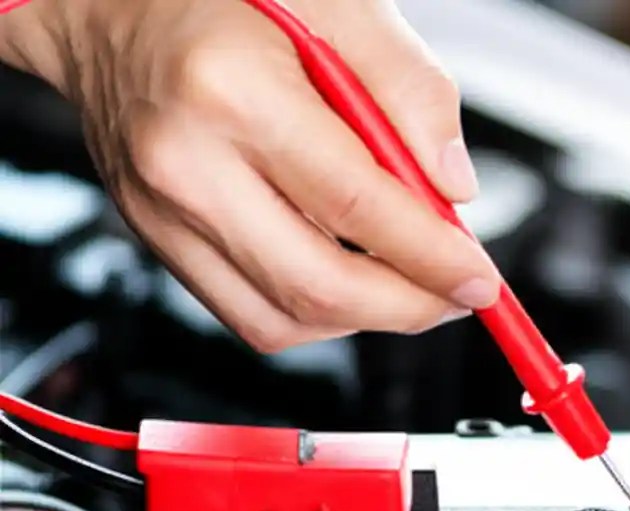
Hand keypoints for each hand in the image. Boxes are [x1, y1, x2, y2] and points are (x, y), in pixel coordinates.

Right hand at [1, 0, 497, 351]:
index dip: (432, 258)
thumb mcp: (340, 5)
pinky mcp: (157, 240)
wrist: (110, 6)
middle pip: (319, 286)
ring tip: (411, 284)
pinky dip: (317, 316)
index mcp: (232, 91)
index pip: (357, 208)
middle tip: (459, 295)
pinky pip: (250, 316)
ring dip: (367, 319)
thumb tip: (454, 188)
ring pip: (284, 319)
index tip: (480, 280)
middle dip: (410, 307)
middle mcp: (185, 164)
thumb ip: (412, 89)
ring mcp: (161, 212)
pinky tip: (351, 279)